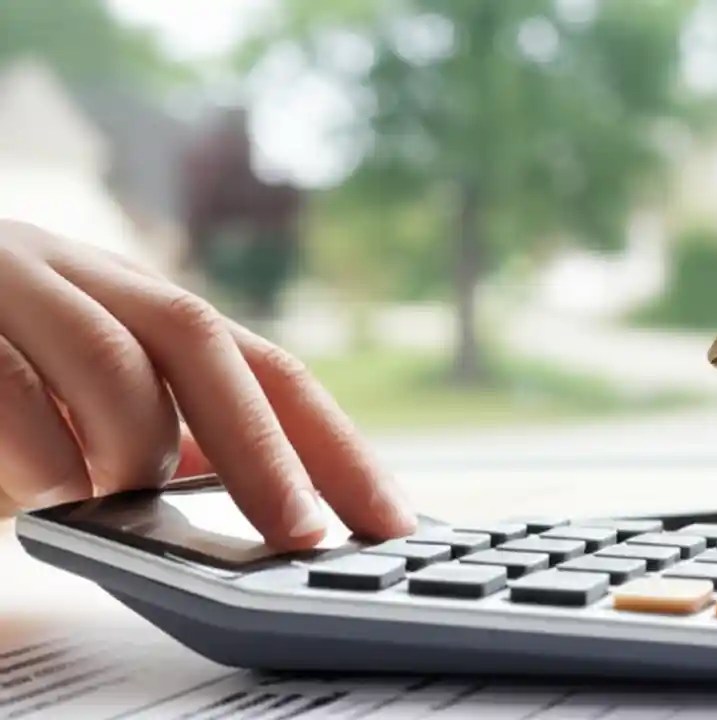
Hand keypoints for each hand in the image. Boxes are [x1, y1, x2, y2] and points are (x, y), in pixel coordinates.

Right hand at [0, 221, 415, 547]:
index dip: (337, 443)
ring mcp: (7, 282)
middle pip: (203, 341)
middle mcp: (83, 275)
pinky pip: (5, 384)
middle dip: (264, 449)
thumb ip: (167, 444)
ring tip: (110, 502)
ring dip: (130, 450)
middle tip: (301, 537)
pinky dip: (38, 451)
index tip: (391, 519)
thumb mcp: (89, 413)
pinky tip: (40, 494)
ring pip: (108, 357)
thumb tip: (280, 509)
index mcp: (141, 304)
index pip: (270, 365)